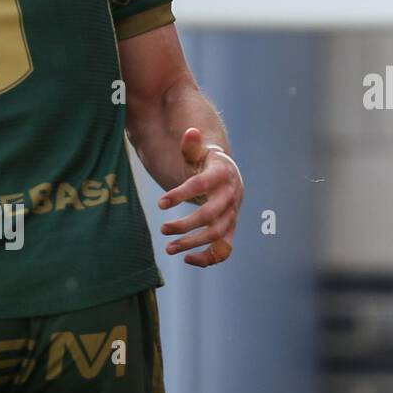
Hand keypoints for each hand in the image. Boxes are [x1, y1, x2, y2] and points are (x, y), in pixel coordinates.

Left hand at [158, 128, 242, 267]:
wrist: (228, 176)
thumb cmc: (207, 163)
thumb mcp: (198, 153)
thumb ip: (191, 146)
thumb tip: (191, 132)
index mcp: (221, 174)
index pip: (201, 185)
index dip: (180, 194)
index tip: (160, 204)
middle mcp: (230, 196)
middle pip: (211, 216)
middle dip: (186, 225)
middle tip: (162, 229)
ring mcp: (232, 215)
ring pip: (217, 235)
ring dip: (193, 243)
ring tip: (168, 248)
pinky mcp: (230, 229)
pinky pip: (224, 249)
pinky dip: (208, 258)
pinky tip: (187, 260)